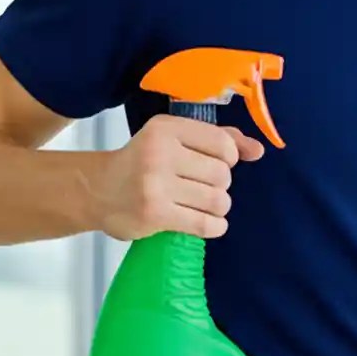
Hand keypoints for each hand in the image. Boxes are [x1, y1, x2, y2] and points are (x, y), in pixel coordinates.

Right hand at [91, 114, 264, 240]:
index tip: (218, 164)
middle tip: (203, 188)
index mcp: (166, 128)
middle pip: (222, 174)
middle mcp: (160, 153)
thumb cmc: (144, 161)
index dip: (230, 158)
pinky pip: (204, 224)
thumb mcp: (175, 138)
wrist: (98, 190)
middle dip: (221, 185)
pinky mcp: (155, 214)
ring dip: (219, 207)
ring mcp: (156, 185)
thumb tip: (258, 151)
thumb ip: (218, 138)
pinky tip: (209, 223)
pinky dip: (214, 226)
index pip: (222, 143)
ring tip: (205, 206)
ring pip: (217, 200)